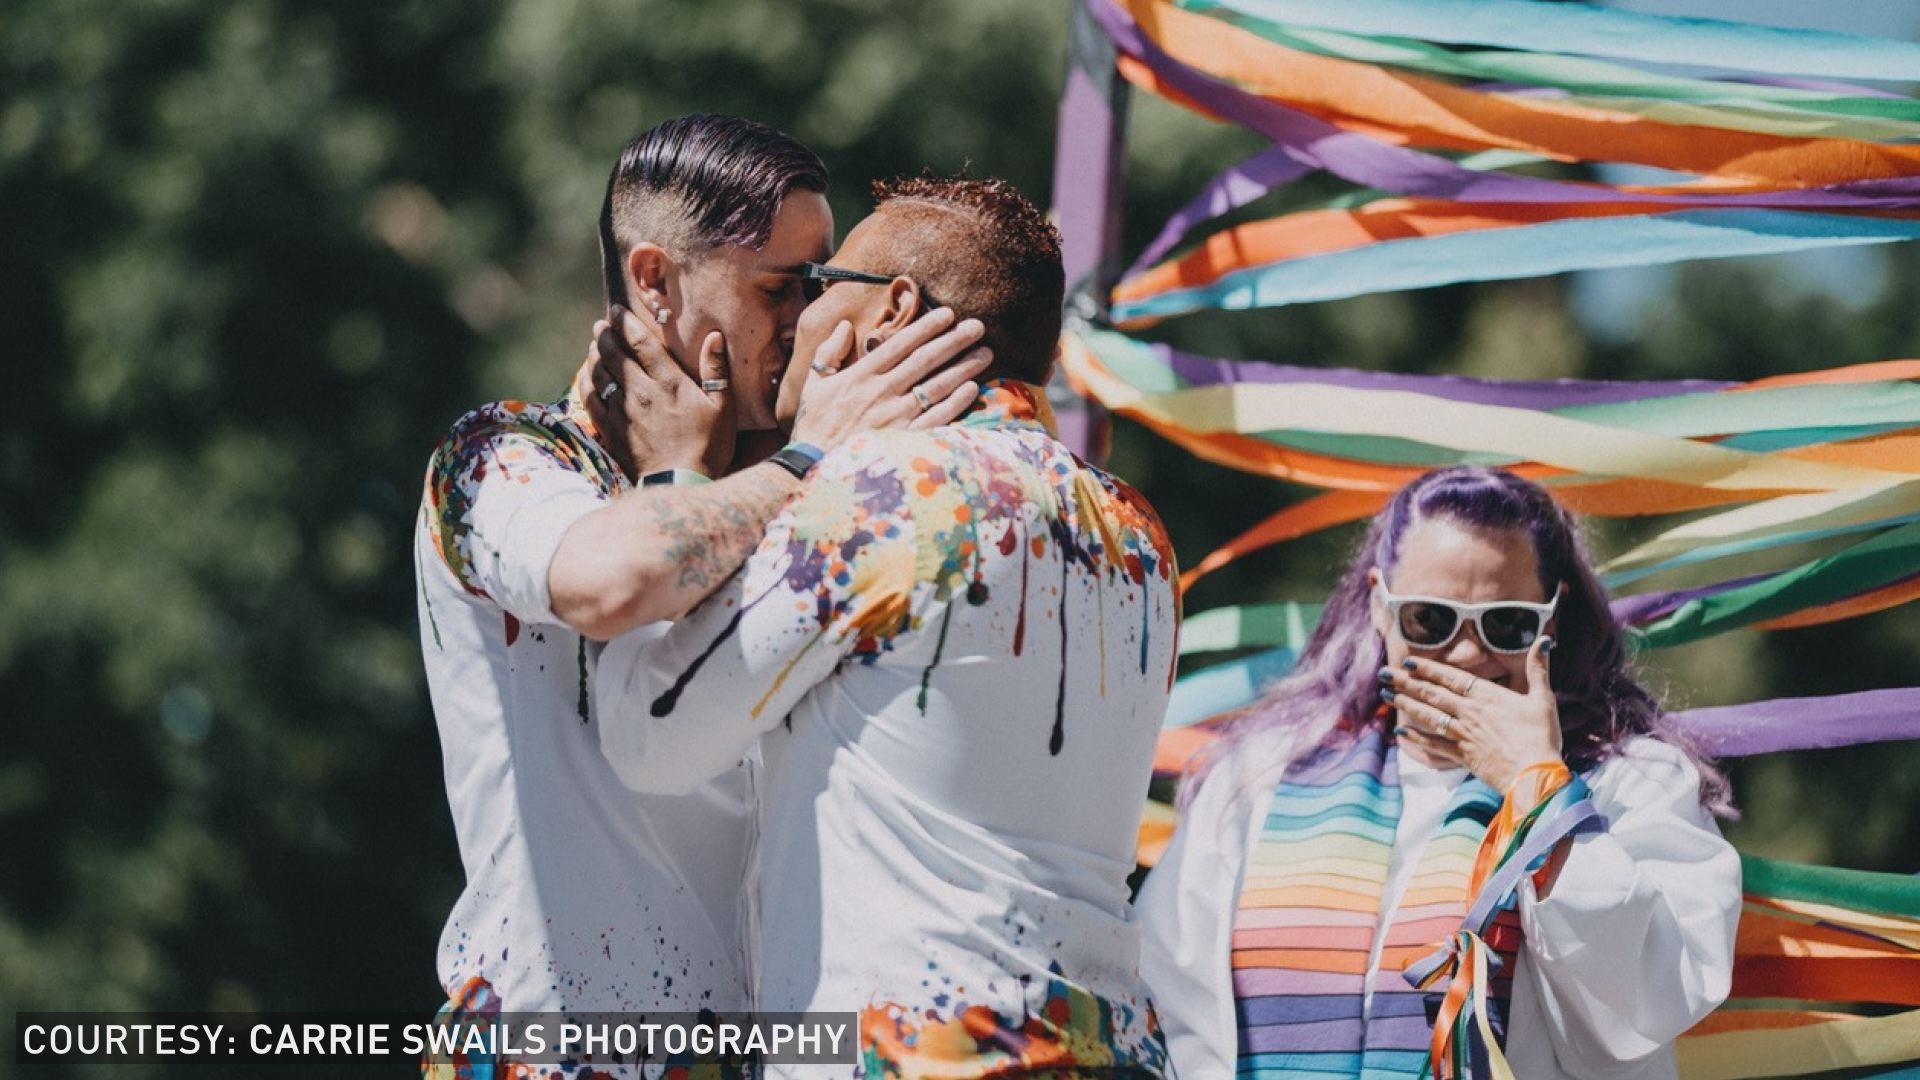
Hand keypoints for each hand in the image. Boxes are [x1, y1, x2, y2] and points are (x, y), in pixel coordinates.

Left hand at [583, 305, 734, 480]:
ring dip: (595, 356)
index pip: (640, 342)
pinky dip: (587, 383)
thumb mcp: (723, 408)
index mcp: (668, 382)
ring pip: (599, 374)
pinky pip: (591, 400)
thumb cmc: (708, 446)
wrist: (681, 484)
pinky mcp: (611, 430)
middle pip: (614, 354)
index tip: (616, 311)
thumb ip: (717, 370)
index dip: (625, 323)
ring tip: (595, 345)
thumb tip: (714, 336)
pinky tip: (588, 377)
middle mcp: (640, 391)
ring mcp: (622, 411)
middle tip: (602, 325)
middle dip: (605, 335)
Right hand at [790, 307, 990, 448]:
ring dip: (963, 368)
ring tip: (985, 354)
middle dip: (954, 340)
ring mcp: (896, 417)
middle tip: (978, 326)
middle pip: (925, 360)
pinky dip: (956, 403)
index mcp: (861, 376)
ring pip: (936, 386)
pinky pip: (936, 418)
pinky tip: (973, 389)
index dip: (926, 327)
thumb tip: (843, 325)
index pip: (900, 344)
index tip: (948, 314)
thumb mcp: (812, 385)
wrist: (813, 468)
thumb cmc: (813, 427)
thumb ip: (828, 353)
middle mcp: (882, 392)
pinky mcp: (905, 440)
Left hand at [1380, 638, 1561, 792]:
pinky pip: (1434, 744)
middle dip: (1406, 682)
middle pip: (1432, 694)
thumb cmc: (1540, 736)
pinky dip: (1416, 737)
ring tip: (1386, 694)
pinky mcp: (1462, 755)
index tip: (1408, 661)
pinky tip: (1400, 731)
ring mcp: (1463, 734)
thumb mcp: (1543, 699)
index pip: (1451, 678)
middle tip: (1385, 673)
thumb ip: (1539, 669)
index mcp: (1487, 697)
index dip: (1428, 669)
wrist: (1535, 774)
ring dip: (1405, 704)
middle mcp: (1470, 713)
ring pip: (1429, 715)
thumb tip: (1545, 640)